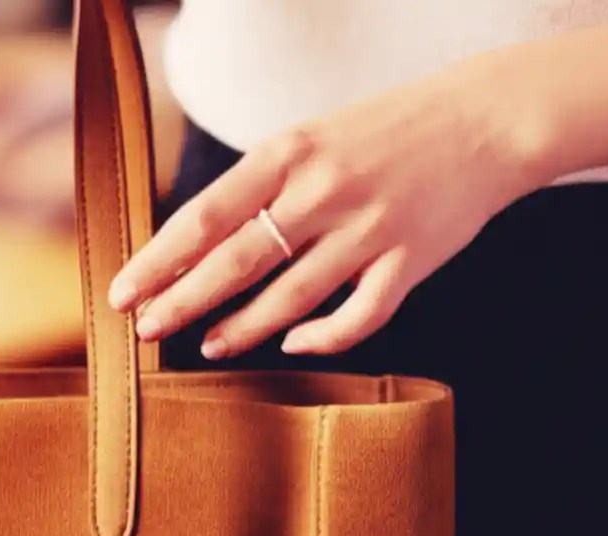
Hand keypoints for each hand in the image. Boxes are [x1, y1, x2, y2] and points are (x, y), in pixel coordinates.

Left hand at [109, 51, 550, 358]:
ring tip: (207, 344)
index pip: (205, 216)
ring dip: (242, 328)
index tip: (122, 293)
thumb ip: (257, 188)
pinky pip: (359, 316)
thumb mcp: (308, 140)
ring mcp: (371, 228)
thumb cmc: (380, 133)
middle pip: (237, 261)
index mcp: (288, 153)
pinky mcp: (413, 259)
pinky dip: (322, 337)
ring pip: (291, 296)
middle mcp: (324, 190)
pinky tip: (293, 343)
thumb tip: (192, 246)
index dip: (158, 260)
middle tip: (146, 330)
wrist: (485, 119)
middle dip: (182, 301)